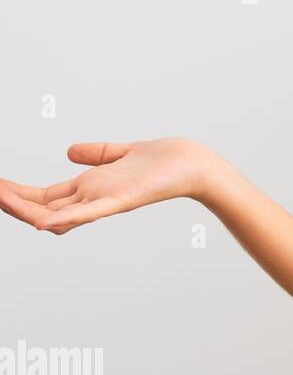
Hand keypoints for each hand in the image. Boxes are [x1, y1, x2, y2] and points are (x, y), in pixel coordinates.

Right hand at [0, 137, 215, 234]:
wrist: (193, 164)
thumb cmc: (163, 161)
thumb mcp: (120, 153)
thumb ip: (96, 154)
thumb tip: (69, 151)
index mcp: (89, 187)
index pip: (44, 196)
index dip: (18, 193)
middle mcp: (92, 198)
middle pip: (42, 206)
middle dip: (12, 202)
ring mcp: (104, 202)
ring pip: (56, 213)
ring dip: (25, 210)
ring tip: (0, 199)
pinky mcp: (121, 201)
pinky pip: (88, 214)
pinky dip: (65, 218)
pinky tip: (42, 223)